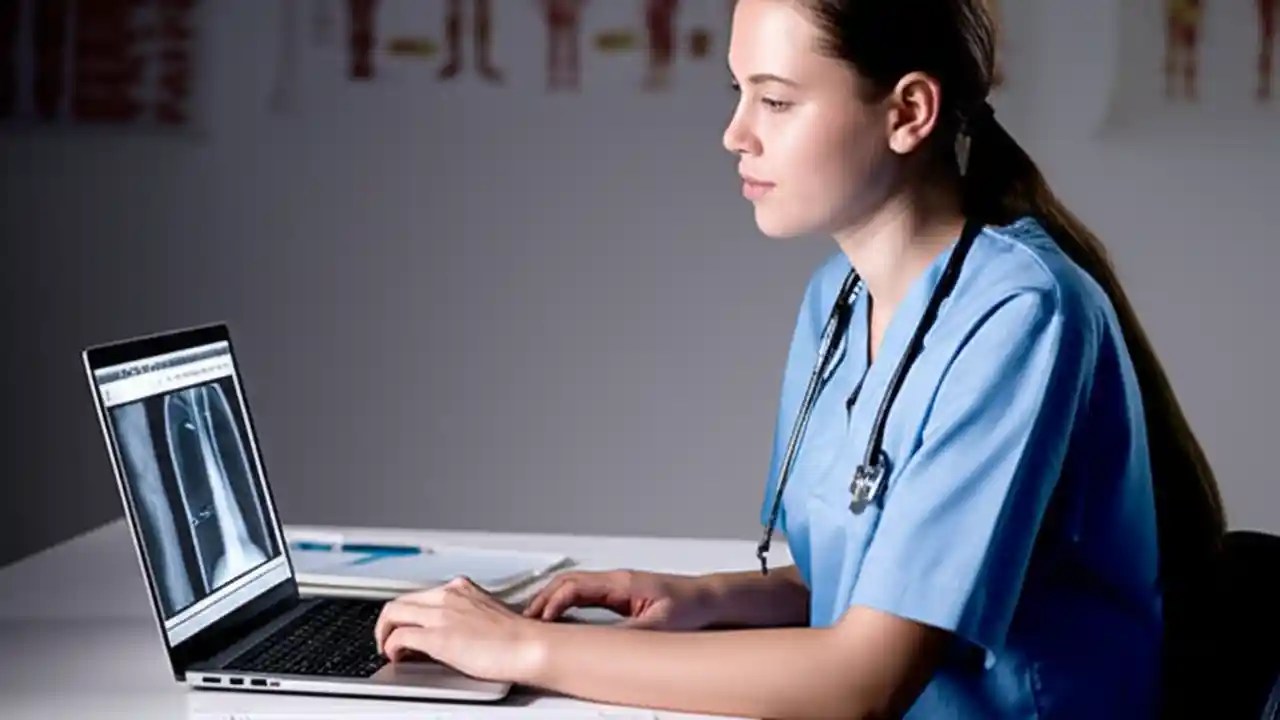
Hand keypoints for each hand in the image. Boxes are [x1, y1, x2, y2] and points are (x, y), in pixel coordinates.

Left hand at [374, 576, 544, 683]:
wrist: (530, 646)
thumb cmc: (517, 637)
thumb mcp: (487, 614)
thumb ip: (465, 615)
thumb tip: (452, 630)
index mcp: (461, 588)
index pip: (421, 595)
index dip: (407, 612)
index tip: (406, 625)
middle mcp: (448, 595)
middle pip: (401, 601)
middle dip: (388, 621)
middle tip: (388, 639)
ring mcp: (441, 614)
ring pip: (394, 614)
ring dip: (384, 632)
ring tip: (388, 649)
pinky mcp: (438, 636)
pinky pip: (400, 637)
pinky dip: (390, 647)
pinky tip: (396, 656)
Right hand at [521, 569, 714, 630]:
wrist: (705, 599)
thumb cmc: (688, 606)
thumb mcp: (659, 625)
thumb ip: (630, 633)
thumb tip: (601, 643)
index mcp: (620, 583)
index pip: (575, 587)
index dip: (553, 603)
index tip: (541, 620)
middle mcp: (614, 581)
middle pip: (567, 583)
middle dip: (543, 600)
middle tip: (525, 620)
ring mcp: (615, 586)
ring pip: (573, 588)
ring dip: (551, 601)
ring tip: (534, 620)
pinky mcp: (618, 595)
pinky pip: (583, 596)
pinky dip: (565, 605)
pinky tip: (558, 620)